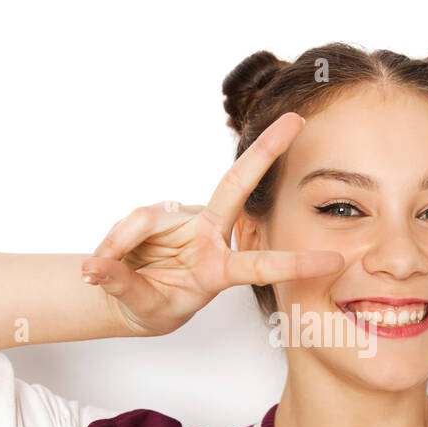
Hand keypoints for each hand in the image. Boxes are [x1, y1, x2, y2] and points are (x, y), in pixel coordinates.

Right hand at [81, 112, 342, 336]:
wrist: (134, 298)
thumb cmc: (155, 305)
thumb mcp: (145, 306)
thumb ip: (122, 285)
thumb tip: (94, 268)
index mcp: (219, 269)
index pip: (261, 265)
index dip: (296, 263)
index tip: (333, 261)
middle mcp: (208, 236)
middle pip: (236, 185)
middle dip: (265, 151)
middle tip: (296, 120)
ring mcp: (185, 219)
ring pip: (148, 217)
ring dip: (122, 242)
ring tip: (101, 270)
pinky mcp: (159, 212)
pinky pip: (133, 220)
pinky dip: (114, 242)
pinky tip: (102, 260)